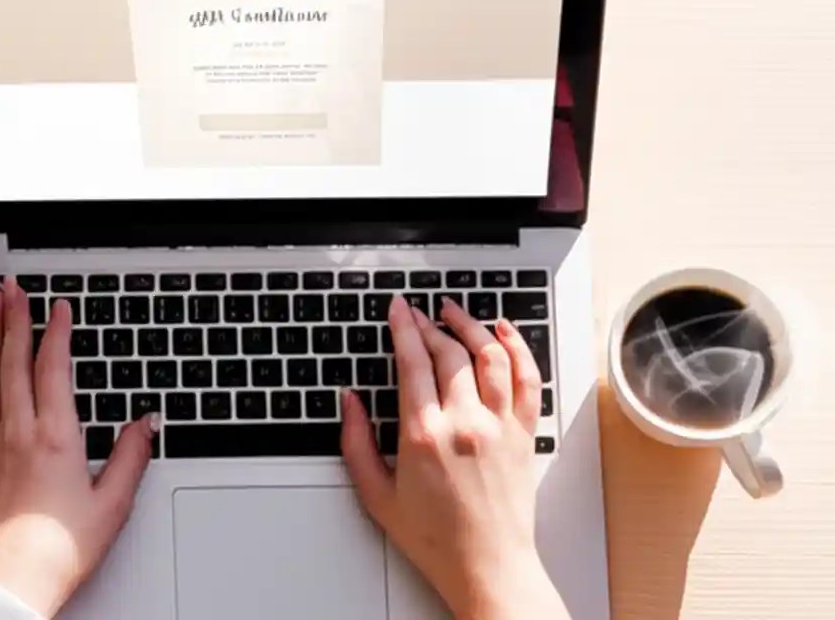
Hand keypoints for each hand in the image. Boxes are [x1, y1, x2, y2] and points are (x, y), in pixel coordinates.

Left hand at [0, 278, 158, 617]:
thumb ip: (131, 456)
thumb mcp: (113, 503)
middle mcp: (18, 431)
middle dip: (14, 317)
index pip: (53, 368)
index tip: (58, 306)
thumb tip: (146, 423)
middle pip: (13, 359)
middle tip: (13, 287)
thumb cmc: (61, 549)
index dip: (56, 331)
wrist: (14, 579)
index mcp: (56, 437)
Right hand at [339, 296, 567, 619]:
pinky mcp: (524, 434)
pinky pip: (526, 379)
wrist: (486, 566)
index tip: (398, 309)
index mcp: (423, 435)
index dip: (403, 327)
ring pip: (489, 355)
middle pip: (448, 352)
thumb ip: (355, 442)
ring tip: (455, 312)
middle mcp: (464, 423)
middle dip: (429, 323)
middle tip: (418, 313)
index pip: (412, 361)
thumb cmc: (434, 537)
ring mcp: (499, 426)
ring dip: (470, 325)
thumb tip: (349, 401)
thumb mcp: (376, 493)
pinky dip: (517, 348)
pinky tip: (503, 332)